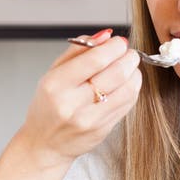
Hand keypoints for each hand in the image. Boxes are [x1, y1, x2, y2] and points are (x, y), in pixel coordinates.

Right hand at [17, 29, 141, 169]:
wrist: (45, 144)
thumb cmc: (48, 106)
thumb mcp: (52, 74)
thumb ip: (78, 51)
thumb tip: (105, 36)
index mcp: (56, 84)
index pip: (95, 59)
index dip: (114, 47)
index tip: (119, 42)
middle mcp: (73, 103)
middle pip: (116, 74)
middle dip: (129, 58)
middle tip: (129, 53)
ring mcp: (90, 119)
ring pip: (127, 90)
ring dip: (134, 73)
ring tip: (129, 67)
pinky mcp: (103, 130)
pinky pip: (127, 105)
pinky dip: (132, 89)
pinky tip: (126, 84)